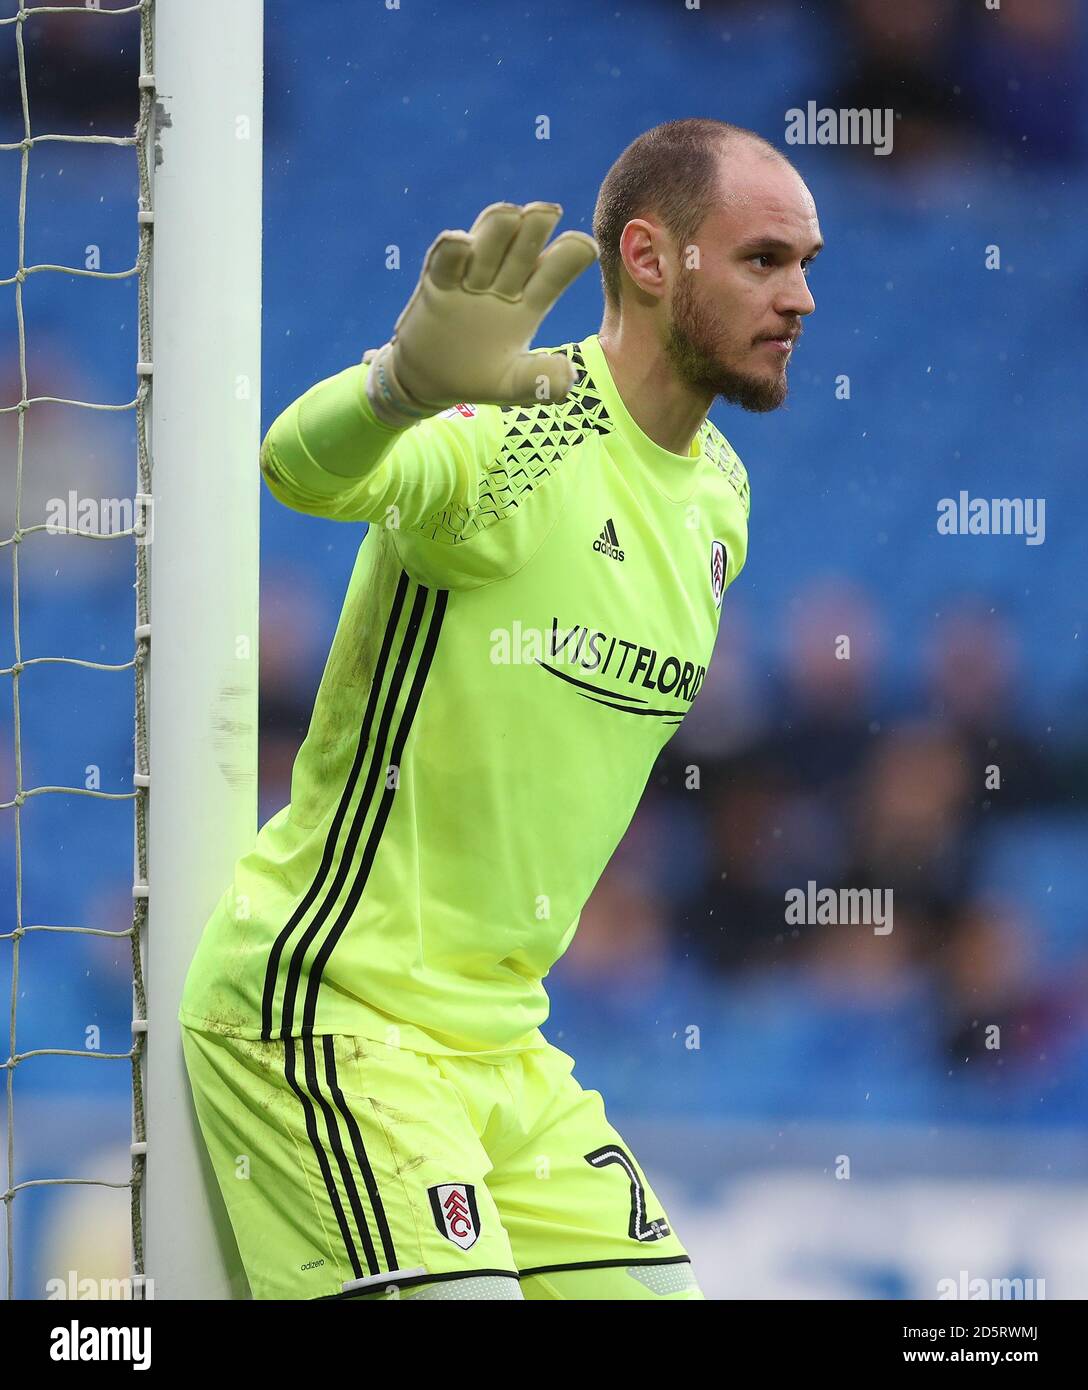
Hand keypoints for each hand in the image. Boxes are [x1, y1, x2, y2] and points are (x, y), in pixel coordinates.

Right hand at [365, 201, 597, 426]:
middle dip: (535, 229)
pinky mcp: (437, 283)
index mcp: (530, 303)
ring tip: (510, 214)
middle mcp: (504, 283)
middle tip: (548, 211)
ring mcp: (470, 279)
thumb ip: (541, 381)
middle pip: (523, 249)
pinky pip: (445, 261)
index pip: (555, 272)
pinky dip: (452, 250)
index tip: (584, 247)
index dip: (569, 257)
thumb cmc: (478, 377)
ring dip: (497, 227)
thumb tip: (570, 376)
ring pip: (487, 244)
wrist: (430, 381)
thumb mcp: (513, 386)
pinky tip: (461, 242)